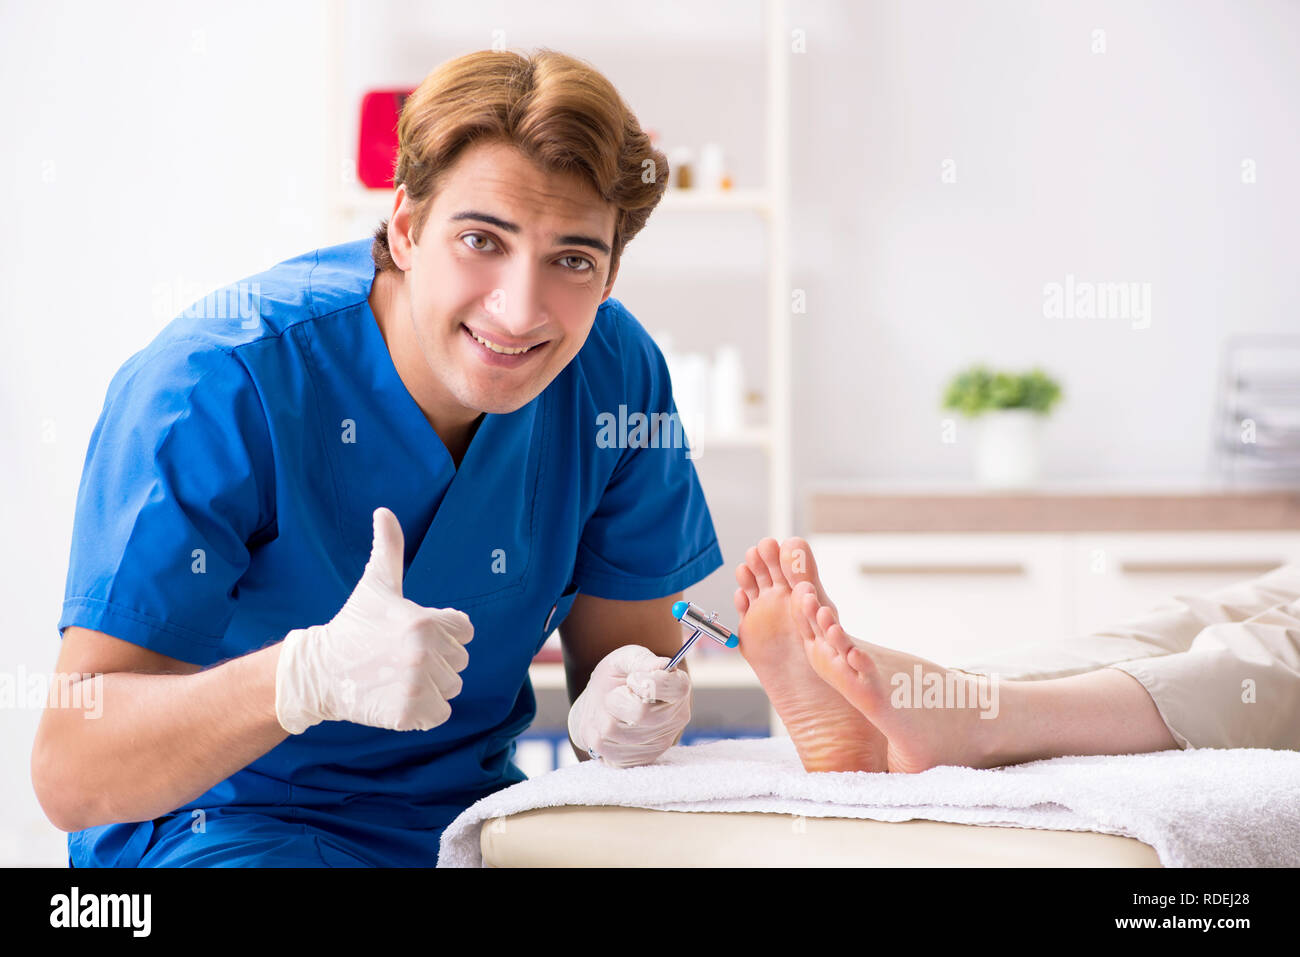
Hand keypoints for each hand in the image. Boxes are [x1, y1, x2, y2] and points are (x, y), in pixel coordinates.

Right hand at [275, 507, 472, 733]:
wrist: (320, 672)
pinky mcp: (408, 713)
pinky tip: (398, 698)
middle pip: (459, 661)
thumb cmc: (353, 625)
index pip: (464, 630)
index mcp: (425, 621)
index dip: (443, 632)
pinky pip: (439, 714)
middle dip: (437, 659)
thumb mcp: (375, 585)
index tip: (412, 634)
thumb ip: (388, 548)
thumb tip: (384, 512)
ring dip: (430, 686)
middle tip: (399, 657)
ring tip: (397, 676)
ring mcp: (416, 685)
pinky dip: (423, 712)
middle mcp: (424, 653)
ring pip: (450, 688)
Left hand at [567, 644, 691, 767]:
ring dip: (602, 716)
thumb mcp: (625, 659)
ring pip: (616, 730)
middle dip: (616, 699)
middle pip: (641, 714)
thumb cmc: (617, 678)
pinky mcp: (639, 761)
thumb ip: (642, 660)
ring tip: (609, 711)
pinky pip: (605, 748)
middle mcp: (676, 719)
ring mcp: (660, 744)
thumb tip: (664, 665)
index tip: (632, 678)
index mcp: (679, 688)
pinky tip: (606, 728)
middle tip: (616, 694)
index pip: (674, 689)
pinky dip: (596, 734)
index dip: (647, 683)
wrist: (600, 704)